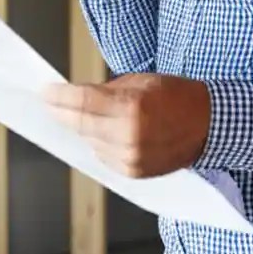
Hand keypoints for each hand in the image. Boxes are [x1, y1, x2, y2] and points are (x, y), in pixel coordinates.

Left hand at [42, 73, 209, 177]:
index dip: (59, 97)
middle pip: (80, 124)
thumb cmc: (176, 97)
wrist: (207, 125)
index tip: (45, 92)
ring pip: (88, 142)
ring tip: (78, 115)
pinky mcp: (133, 172)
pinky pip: (102, 156)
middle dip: (61, 112)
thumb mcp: (140, 81)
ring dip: (80, 129)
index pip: (83, 102)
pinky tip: (101, 133)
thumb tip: (75, 97)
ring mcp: (130, 158)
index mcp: (133, 107)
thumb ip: (106, 91)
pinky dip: (96, 143)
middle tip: (50, 103)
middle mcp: (129, 136)